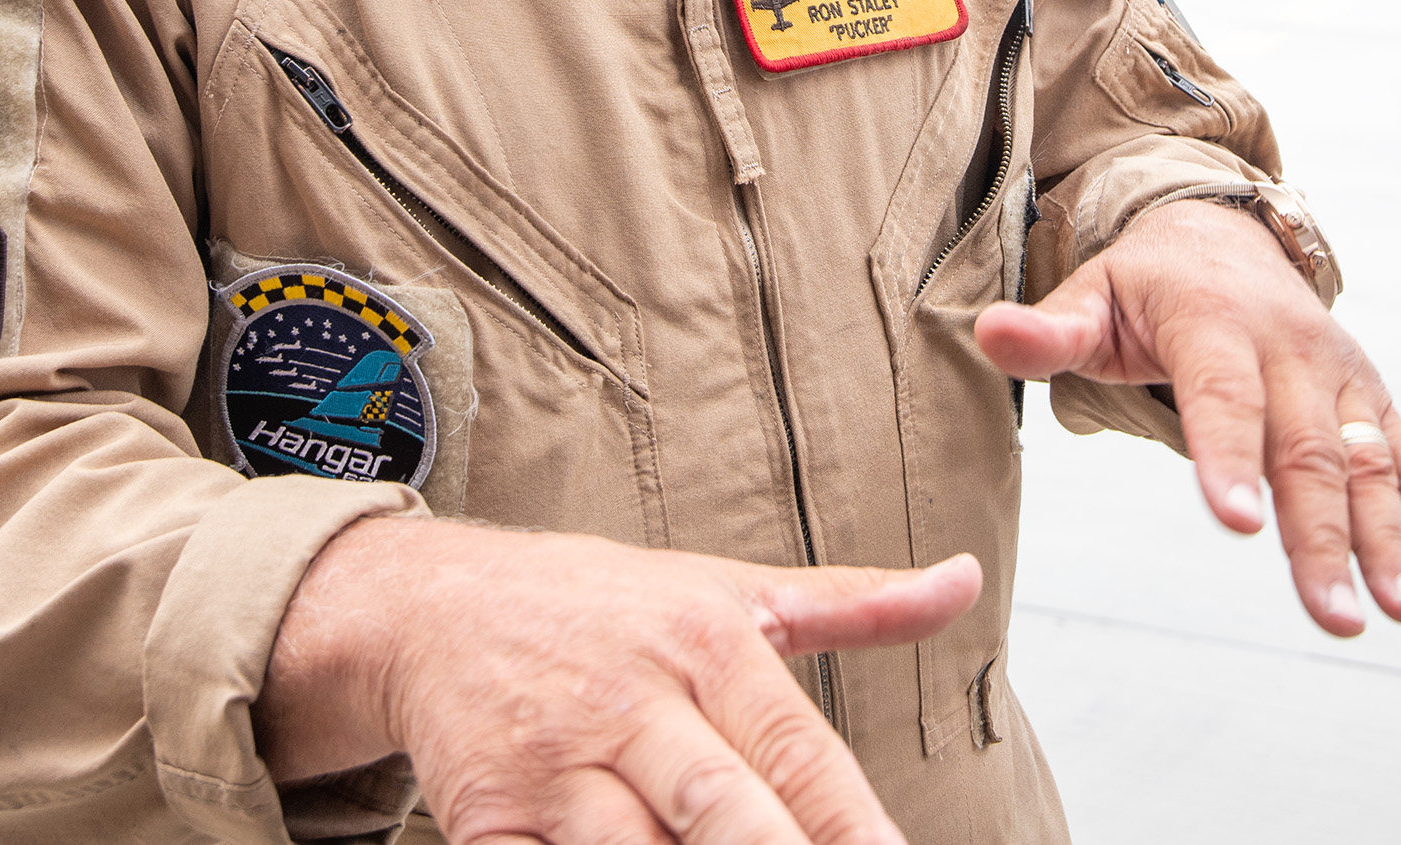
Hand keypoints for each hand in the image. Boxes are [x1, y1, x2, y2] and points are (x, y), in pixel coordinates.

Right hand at [259, 515, 979, 842]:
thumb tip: (966, 579)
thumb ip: (855, 602)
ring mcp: (555, 766)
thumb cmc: (606, 607)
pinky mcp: (487, 817)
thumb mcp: (728, 588)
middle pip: (721, 806)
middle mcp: (633, 700)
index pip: (797, 748)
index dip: (850, 820)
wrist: (434, 605)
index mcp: (706, 642)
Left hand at [974, 197, 1400, 635]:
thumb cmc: (1146, 283)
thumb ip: (1046, 330)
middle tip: (1335, 615)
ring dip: (1390, 540)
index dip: (1229, 458)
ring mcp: (1338, 376)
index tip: (1239, 522)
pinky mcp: (1368, 398)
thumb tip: (991, 332)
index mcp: (1217, 326)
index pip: (1223, 399)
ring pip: (1368, 463)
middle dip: (1323, 537)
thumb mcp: (1089, 295)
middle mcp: (1291, 350)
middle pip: (1306, 451)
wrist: (1222, 233)